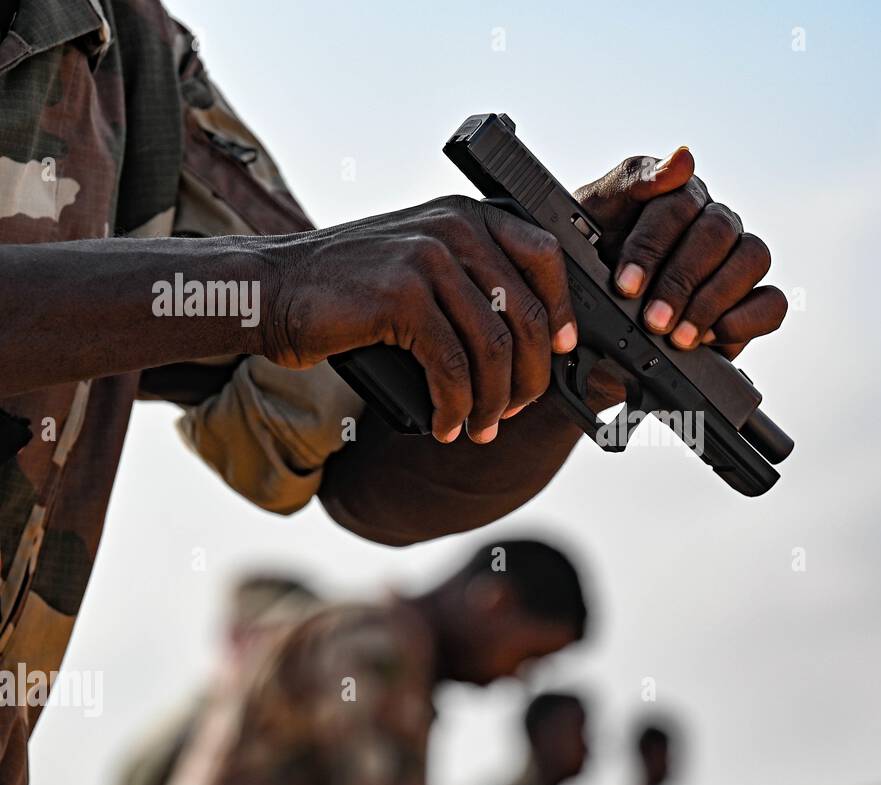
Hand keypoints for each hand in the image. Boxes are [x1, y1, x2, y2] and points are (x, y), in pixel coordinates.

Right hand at [260, 196, 575, 442]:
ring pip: (493, 347)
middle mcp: (453, 228)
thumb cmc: (349, 290)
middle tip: (516, 409)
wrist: (273, 290)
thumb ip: (472, 284)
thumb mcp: (421, 268)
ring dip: (493, 401)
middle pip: (525, 312)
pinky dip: (455, 406)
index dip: (562, 310)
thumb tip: (536, 343)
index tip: (560, 352)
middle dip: (530, 375)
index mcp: (466, 216)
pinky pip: (452, 367)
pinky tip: (446, 425)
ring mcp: (427, 258)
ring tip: (481, 427)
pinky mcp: (402, 296)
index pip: (545, 256)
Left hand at [575, 148, 786, 359]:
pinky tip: (708, 337)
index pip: (679, 205)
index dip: (652, 246)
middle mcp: (716, 222)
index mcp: (681, 193)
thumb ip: (634, 181)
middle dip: (681, 279)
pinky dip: (745, 321)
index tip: (627, 285)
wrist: (598, 301)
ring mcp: (739, 259)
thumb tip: (684, 158)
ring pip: (753, 259)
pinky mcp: (753, 300)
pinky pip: (773, 303)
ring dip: (713, 301)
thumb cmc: (598, 250)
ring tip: (678, 336)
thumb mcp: (595, 215)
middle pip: (718, 232)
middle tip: (652, 318)